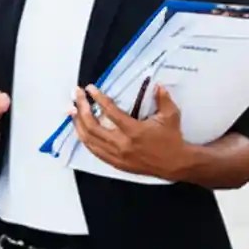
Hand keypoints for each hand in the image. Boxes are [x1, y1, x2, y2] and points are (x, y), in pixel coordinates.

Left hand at [71, 84, 191, 181]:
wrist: (176, 164)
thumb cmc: (172, 138)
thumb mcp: (171, 115)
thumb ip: (162, 98)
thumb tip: (157, 85)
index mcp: (134, 131)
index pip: (110, 112)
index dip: (98, 98)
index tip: (90, 88)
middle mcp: (122, 144)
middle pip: (92, 126)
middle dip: (81, 108)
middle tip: (77, 96)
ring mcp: (117, 156)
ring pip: (89, 140)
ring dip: (78, 124)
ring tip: (72, 110)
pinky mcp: (116, 163)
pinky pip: (94, 151)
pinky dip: (85, 139)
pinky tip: (80, 130)